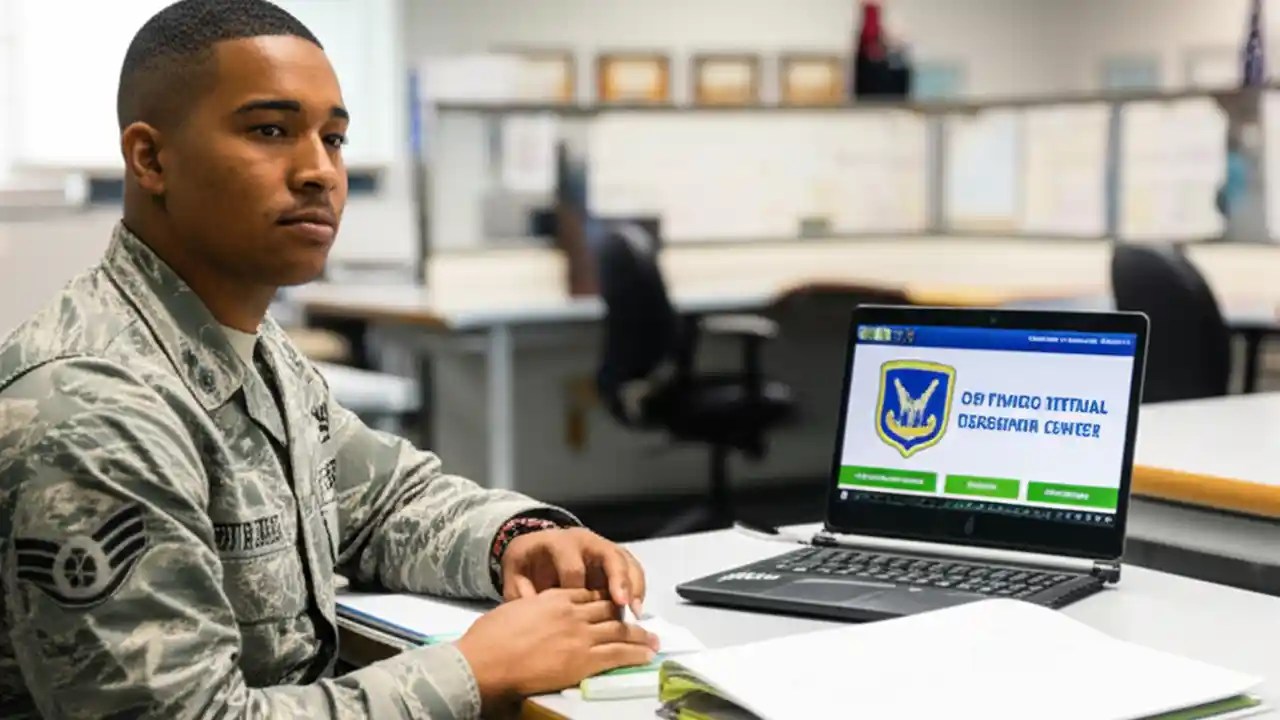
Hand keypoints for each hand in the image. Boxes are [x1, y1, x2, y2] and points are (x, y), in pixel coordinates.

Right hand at [455, 588, 658, 710]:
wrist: (485, 660)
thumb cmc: (488, 639)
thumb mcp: (511, 612)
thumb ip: (528, 609)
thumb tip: (528, 617)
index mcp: (552, 599)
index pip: (585, 594)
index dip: (602, 599)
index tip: (611, 604)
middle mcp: (571, 612)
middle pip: (606, 609)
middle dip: (625, 614)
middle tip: (639, 619)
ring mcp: (579, 635)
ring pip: (618, 630)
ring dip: (639, 635)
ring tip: (653, 639)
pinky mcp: (583, 659)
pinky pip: (617, 653)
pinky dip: (635, 652)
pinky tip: (646, 653)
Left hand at [500, 527, 646, 615]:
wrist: (535, 549)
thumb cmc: (527, 564)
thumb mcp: (516, 573)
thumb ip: (521, 591)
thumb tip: (534, 612)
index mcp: (559, 543)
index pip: (572, 566)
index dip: (577, 588)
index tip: (579, 609)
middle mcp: (585, 541)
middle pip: (609, 555)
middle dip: (618, 579)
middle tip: (623, 604)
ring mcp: (603, 547)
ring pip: (626, 561)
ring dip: (634, 586)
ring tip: (635, 612)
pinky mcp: (614, 558)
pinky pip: (632, 568)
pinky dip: (637, 588)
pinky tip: (636, 610)